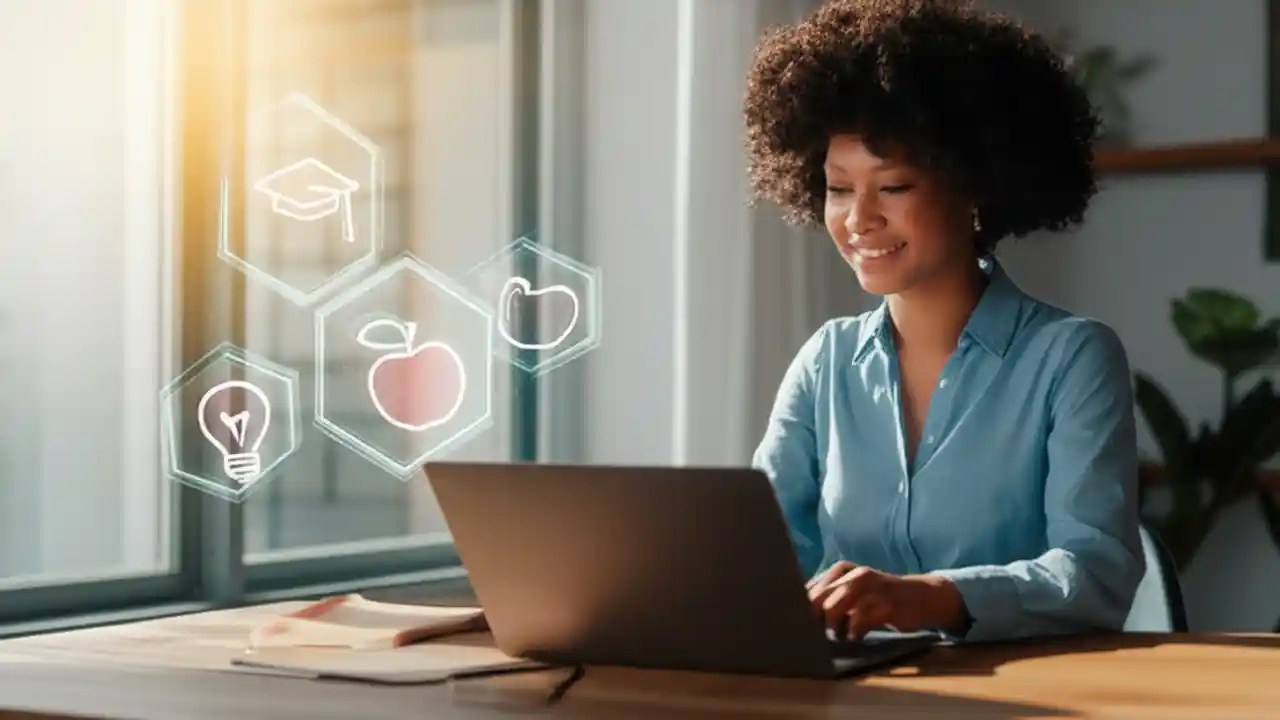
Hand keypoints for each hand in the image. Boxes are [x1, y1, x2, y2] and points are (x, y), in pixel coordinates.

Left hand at [806, 561, 966, 640]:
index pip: (810, 589)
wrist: (920, 596)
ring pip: (833, 609)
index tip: (804, 624)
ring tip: (842, 635)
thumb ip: (829, 596)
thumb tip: (799, 612)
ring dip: (834, 628)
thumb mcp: (853, 590)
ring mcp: (870, 588)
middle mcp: (853, 575)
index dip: (802, 609)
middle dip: (816, 620)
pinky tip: (858, 636)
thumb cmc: (879, 597)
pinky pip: (858, 622)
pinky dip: (853, 633)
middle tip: (825, 632)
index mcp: (841, 569)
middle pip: (817, 600)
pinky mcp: (884, 604)